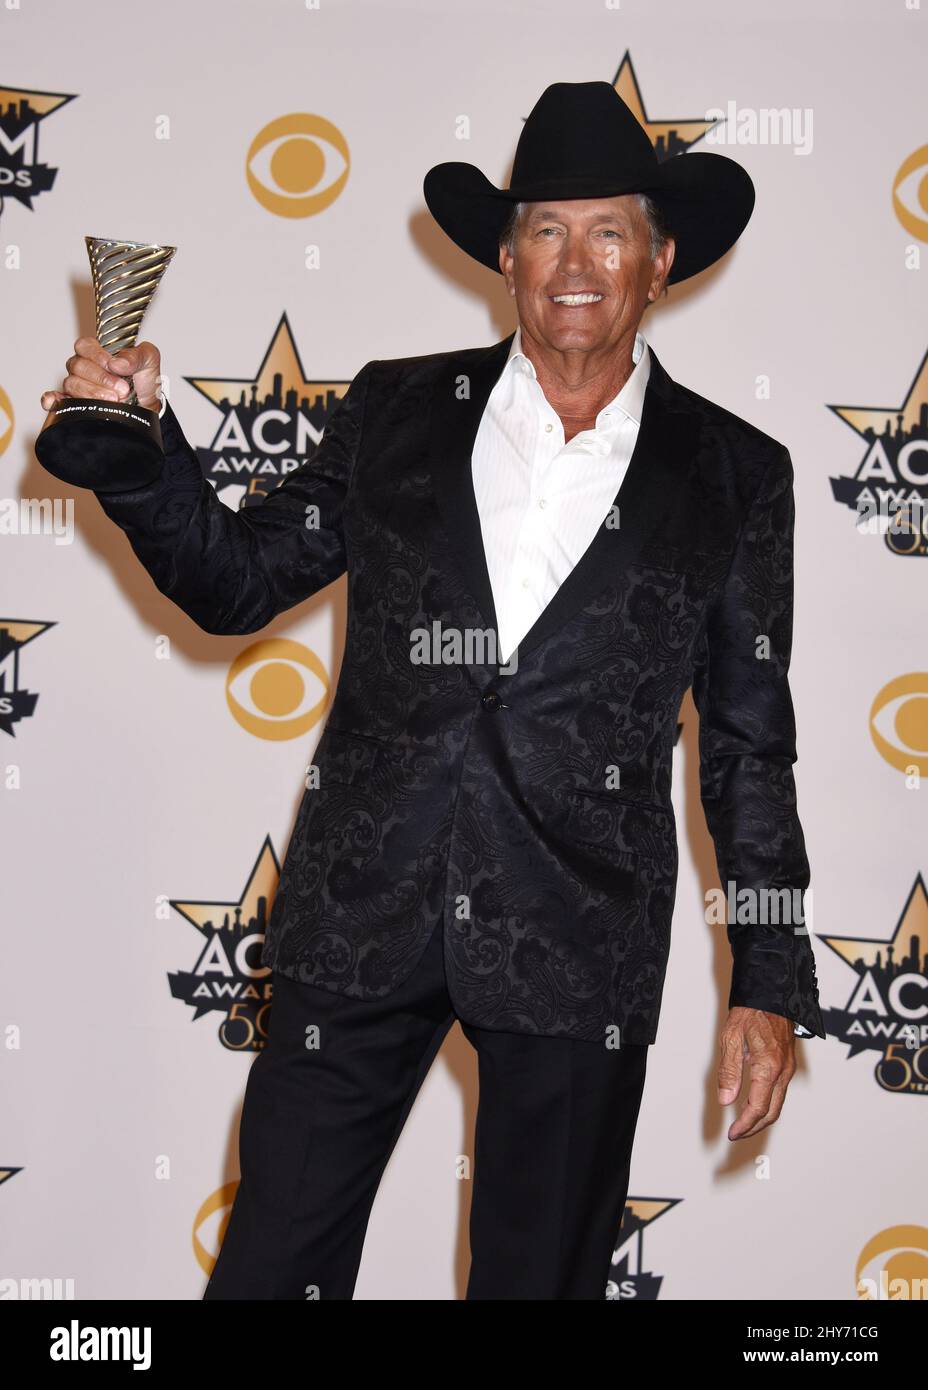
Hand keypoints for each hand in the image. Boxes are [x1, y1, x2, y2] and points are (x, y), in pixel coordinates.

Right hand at [40, 337, 162, 413]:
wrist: (147, 409)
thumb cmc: (144, 382)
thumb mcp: (149, 360)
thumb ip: (137, 355)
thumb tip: (118, 363)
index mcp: (98, 353)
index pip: (84, 346)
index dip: (97, 356)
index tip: (114, 367)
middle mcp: (84, 368)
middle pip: (77, 366)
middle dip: (101, 379)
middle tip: (122, 389)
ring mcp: (78, 386)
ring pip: (72, 384)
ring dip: (93, 393)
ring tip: (114, 400)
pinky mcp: (76, 404)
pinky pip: (58, 400)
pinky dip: (60, 401)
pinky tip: (67, 403)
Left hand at [717, 1006, 796, 1139]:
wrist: (772, 992)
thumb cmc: (750, 1011)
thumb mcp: (731, 1038)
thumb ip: (729, 1071)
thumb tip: (726, 1100)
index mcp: (768, 1067)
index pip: (758, 1108)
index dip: (745, 1125)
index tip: (732, 1133)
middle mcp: (783, 1071)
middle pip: (772, 1112)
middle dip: (754, 1127)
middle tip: (737, 1133)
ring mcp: (789, 1068)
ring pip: (778, 1103)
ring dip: (762, 1117)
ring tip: (743, 1122)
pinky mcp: (789, 1063)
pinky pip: (780, 1091)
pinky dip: (768, 1103)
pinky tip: (754, 1101)